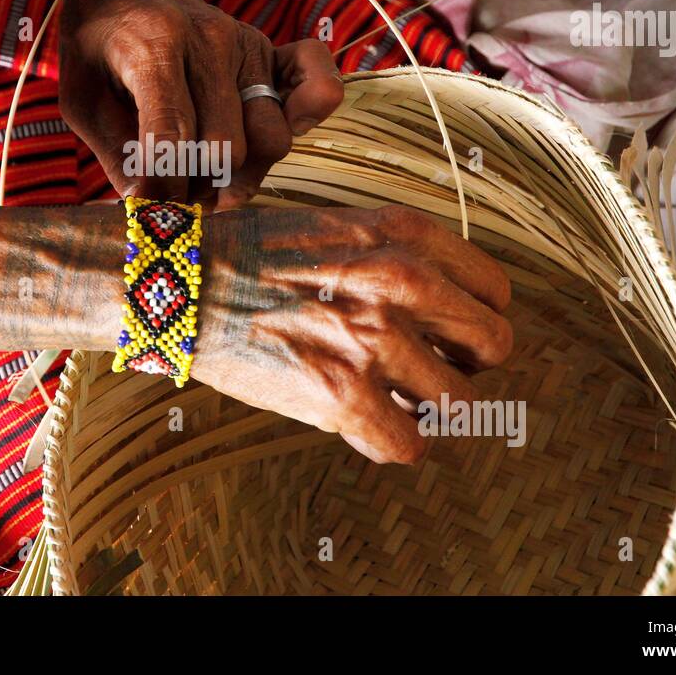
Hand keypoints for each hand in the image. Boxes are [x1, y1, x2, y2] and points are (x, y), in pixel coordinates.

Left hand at [56, 0, 343, 209]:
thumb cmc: (99, 45)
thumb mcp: (80, 97)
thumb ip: (112, 154)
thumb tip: (151, 207)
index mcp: (155, 46)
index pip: (173, 138)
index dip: (160, 186)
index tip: (147, 202)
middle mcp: (212, 42)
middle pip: (227, 149)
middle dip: (199, 187)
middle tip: (174, 190)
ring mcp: (249, 46)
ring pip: (271, 140)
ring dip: (241, 175)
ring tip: (208, 176)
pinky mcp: (272, 54)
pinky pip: (319, 90)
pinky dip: (308, 118)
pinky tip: (266, 136)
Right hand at [196, 204, 513, 463]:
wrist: (181, 281)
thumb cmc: (250, 255)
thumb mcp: (337, 229)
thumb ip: (396, 259)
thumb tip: (444, 310)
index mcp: (404, 235)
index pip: (495, 291)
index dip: (472, 320)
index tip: (445, 336)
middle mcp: (401, 281)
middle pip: (493, 346)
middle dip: (463, 366)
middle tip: (425, 372)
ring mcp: (373, 339)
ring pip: (459, 403)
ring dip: (424, 409)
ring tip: (386, 399)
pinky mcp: (341, 394)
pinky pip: (408, 445)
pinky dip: (387, 443)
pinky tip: (358, 423)